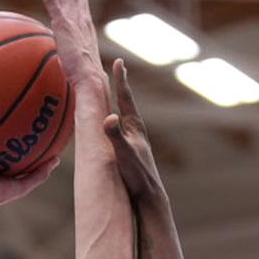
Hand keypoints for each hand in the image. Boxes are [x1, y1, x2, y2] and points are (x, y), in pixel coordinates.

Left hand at [0, 125, 58, 214]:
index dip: (0, 147)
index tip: (6, 135)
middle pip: (14, 164)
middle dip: (23, 151)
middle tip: (33, 136)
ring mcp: (8, 186)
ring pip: (29, 172)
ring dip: (41, 161)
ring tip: (54, 146)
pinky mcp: (15, 190)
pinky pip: (34, 179)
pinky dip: (45, 170)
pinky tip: (55, 158)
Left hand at [39, 0, 101, 79]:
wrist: (91, 81)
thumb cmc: (89, 80)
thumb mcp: (85, 67)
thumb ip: (83, 62)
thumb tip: (101, 66)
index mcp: (87, 27)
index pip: (81, 4)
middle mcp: (82, 19)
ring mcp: (73, 19)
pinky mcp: (62, 23)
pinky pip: (52, 1)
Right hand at [103, 60, 161, 201]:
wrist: (150, 197)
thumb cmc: (137, 176)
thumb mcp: (123, 154)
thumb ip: (115, 136)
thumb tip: (109, 117)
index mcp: (134, 127)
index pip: (125, 98)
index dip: (120, 80)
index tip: (118, 61)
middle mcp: (136, 132)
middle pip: (127, 103)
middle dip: (121, 86)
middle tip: (120, 69)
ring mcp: (136, 142)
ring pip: (125, 117)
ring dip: (120, 103)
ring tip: (117, 93)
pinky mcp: (133, 153)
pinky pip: (122, 131)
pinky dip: (117, 122)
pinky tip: (116, 126)